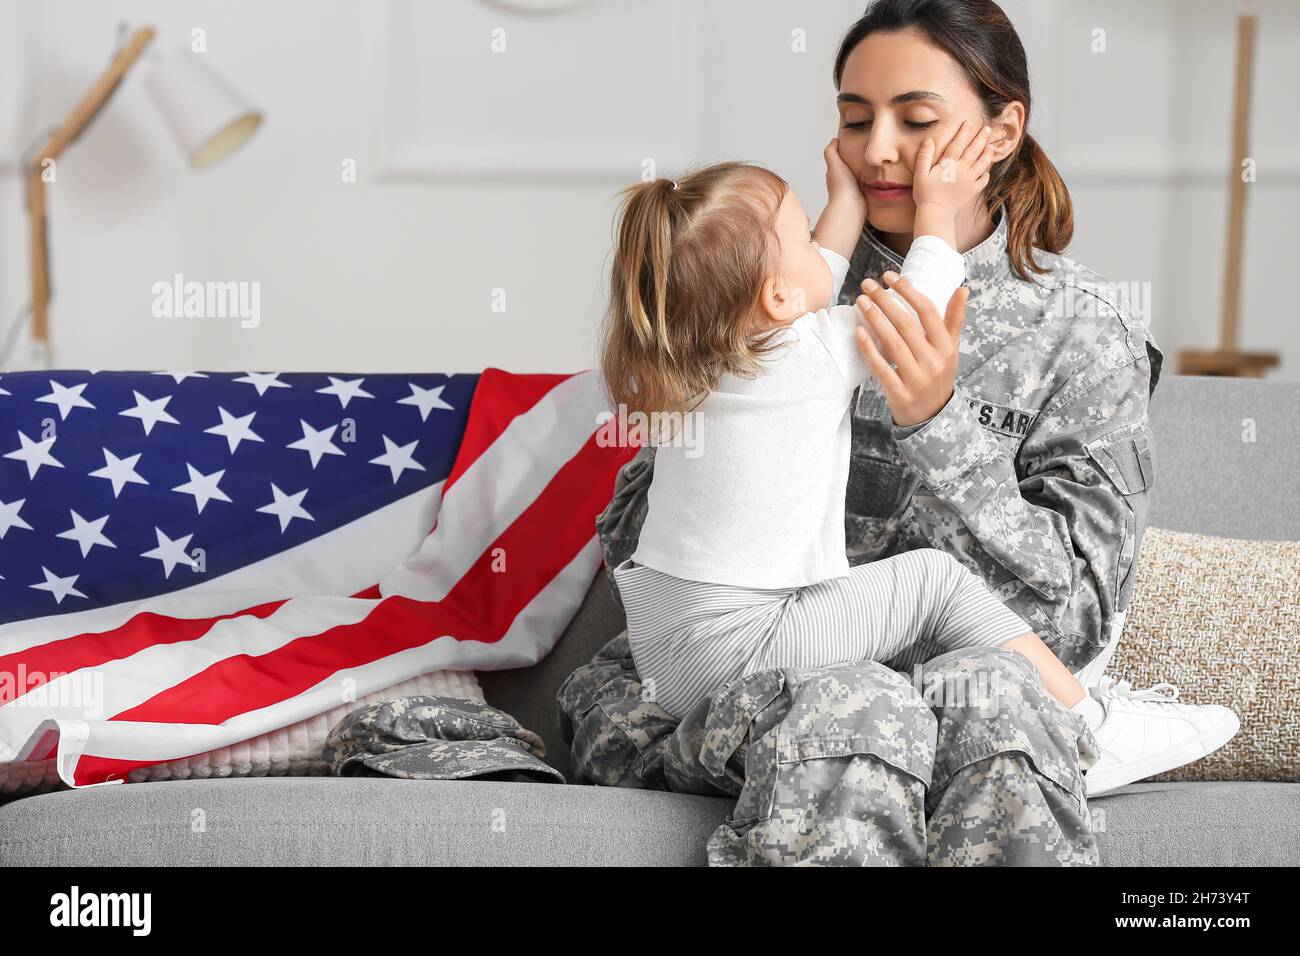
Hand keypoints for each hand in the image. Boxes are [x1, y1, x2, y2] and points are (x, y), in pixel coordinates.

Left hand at [823, 138, 866, 221]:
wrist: (851, 207)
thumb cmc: (841, 186)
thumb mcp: (834, 163)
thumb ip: (831, 151)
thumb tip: (834, 140)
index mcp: (834, 173)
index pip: (839, 158)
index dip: (845, 150)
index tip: (854, 142)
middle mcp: (841, 181)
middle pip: (849, 166)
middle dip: (856, 159)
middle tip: (867, 151)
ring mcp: (851, 188)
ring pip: (858, 174)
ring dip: (864, 169)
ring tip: (874, 161)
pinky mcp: (861, 194)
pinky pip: (866, 183)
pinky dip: (870, 178)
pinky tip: (876, 174)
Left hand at [852, 273, 968, 427]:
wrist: (932, 416)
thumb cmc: (938, 374)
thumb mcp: (950, 349)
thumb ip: (954, 320)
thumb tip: (963, 289)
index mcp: (946, 347)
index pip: (928, 311)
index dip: (908, 291)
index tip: (890, 276)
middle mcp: (934, 361)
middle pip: (906, 324)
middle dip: (885, 301)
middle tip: (867, 284)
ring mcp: (917, 378)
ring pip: (892, 343)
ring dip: (874, 319)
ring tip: (860, 301)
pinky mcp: (899, 393)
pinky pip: (881, 367)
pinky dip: (869, 349)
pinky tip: (858, 332)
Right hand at [911, 119, 995, 216]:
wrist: (936, 213)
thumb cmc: (925, 194)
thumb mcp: (920, 174)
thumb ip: (924, 156)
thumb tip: (928, 140)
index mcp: (949, 164)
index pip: (958, 144)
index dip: (964, 132)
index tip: (969, 123)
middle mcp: (962, 170)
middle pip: (974, 151)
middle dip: (981, 138)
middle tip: (987, 129)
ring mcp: (969, 181)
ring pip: (982, 164)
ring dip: (987, 154)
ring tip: (991, 147)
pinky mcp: (971, 192)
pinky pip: (982, 182)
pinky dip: (985, 176)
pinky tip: (987, 173)